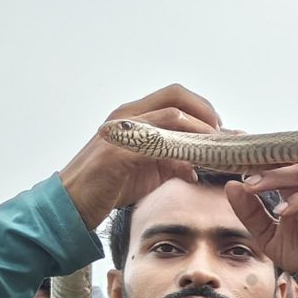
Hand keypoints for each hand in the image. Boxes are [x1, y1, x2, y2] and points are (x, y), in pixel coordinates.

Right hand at [59, 85, 222, 227]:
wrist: (76, 202)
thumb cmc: (112, 183)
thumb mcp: (150, 170)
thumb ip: (173, 161)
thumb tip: (197, 165)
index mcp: (137, 115)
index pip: (176, 96)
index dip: (204, 109)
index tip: (220, 130)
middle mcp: (130, 115)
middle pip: (176, 95)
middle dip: (206, 113)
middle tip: (220, 136)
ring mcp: (124, 130)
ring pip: (171, 115)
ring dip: (200, 131)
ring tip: (214, 150)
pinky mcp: (120, 152)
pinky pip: (157, 144)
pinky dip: (181, 153)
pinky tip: (192, 169)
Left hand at [226, 165, 297, 273]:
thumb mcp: (269, 237)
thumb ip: (252, 214)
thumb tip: (232, 187)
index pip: (280, 166)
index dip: (259, 162)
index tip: (236, 163)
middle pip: (292, 165)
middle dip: (265, 169)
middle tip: (244, 178)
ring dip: (277, 179)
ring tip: (255, 188)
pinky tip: (281, 211)